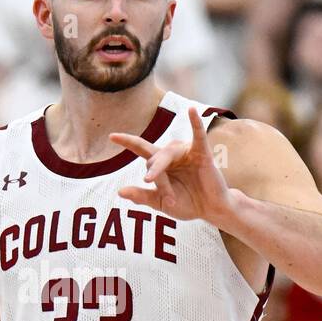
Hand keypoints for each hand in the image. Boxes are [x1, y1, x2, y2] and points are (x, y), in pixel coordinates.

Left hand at [112, 106, 235, 224]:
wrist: (209, 210)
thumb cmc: (186, 204)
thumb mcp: (160, 202)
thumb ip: (142, 196)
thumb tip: (120, 192)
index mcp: (160, 164)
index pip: (140, 148)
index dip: (127, 141)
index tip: (111, 136)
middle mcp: (172, 154)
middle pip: (154, 157)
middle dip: (155, 176)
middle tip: (162, 194)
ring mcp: (187, 152)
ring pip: (168, 153)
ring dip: (165, 172)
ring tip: (169, 194)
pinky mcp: (202, 153)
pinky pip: (198, 135)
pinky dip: (195, 123)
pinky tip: (191, 111)